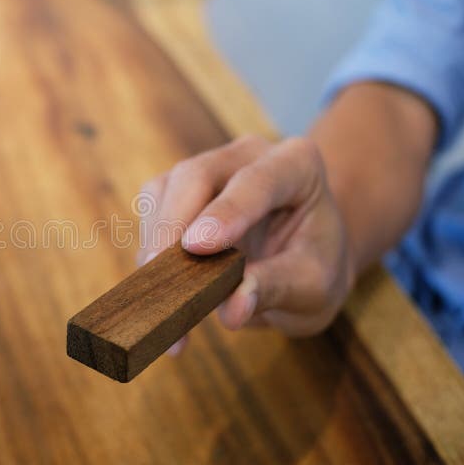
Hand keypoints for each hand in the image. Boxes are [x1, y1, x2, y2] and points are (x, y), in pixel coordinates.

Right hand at [137, 135, 355, 337]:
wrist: (301, 257)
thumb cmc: (313, 265)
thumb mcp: (313, 286)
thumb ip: (277, 288)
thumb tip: (233, 309)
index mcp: (297, 164)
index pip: (258, 180)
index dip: (226, 212)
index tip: (197, 247)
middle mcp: (248, 155)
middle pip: (197, 176)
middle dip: (173, 227)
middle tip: (160, 276)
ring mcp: (209, 168)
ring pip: (164, 191)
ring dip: (156, 245)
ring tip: (163, 301)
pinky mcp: (178, 189)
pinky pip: (151, 211)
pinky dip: (149, 252)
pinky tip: (162, 289)